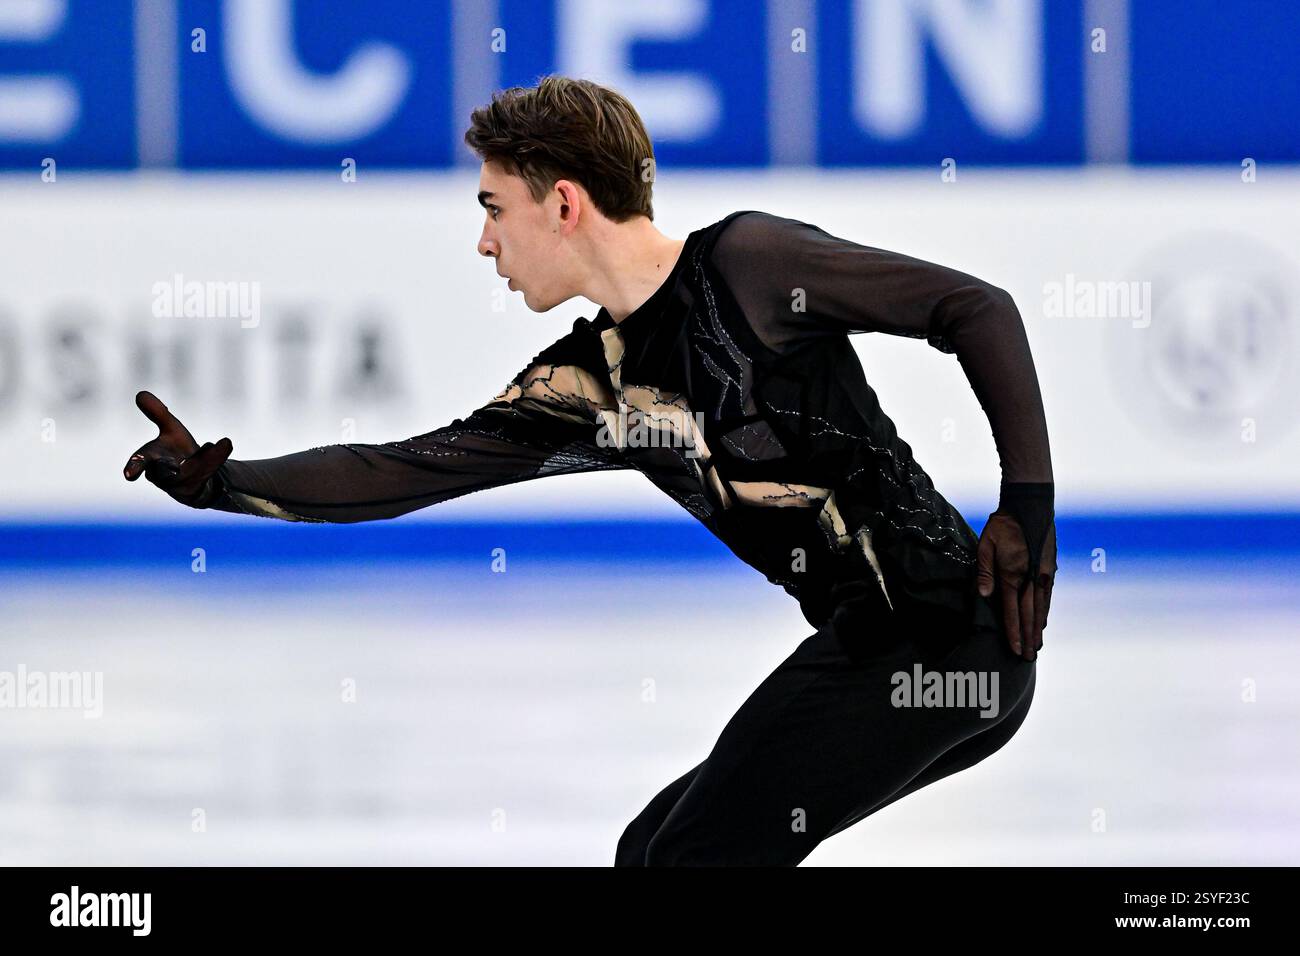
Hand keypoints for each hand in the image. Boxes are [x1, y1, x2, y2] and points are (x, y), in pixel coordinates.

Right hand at [123, 390, 232, 507]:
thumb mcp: (170, 429)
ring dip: (203, 460)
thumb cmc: (175, 450)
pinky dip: (216, 458)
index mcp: (152, 458)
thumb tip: (140, 393)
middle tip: (173, 469)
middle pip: (163, 473)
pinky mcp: (198, 487)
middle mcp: (164, 474)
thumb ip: (158, 413)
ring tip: (212, 445)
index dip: (134, 466)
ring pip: (191, 473)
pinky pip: (208, 474)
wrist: (196, 472)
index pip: (141, 461)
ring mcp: (181, 483)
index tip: (128, 475)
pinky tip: (225, 443)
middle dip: (166, 470)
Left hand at [976, 514, 1055, 660]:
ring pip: (1041, 607)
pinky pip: (1047, 595)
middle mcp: (1030, 577)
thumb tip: (984, 596)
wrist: (1029, 506)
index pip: (1012, 611)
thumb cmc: (1003, 525)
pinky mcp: (1050, 568)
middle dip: (1028, 637)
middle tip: (1029, 657)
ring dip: (1038, 627)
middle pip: (1029, 615)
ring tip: (1037, 645)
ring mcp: (1043, 573)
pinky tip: (1043, 621)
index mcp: (1012, 574)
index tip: (1015, 649)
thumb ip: (984, 572)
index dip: (1013, 632)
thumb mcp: (985, 545)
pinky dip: (1045, 611)